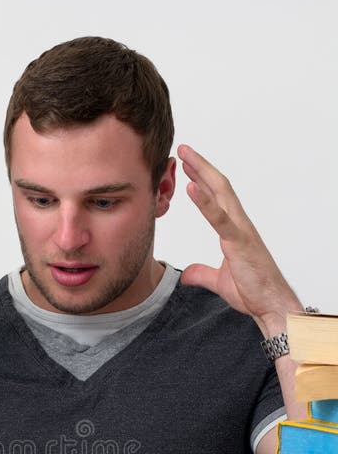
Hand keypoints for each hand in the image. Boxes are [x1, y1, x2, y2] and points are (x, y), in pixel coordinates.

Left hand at [178, 145, 300, 331]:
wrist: (271, 305)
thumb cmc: (253, 292)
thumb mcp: (218, 281)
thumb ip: (201, 274)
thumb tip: (185, 274)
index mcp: (235, 230)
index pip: (217, 197)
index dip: (202, 179)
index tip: (187, 164)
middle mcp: (239, 224)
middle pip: (219, 186)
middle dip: (201, 165)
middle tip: (183, 148)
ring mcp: (240, 230)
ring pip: (221, 193)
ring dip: (202, 172)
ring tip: (185, 156)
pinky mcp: (239, 242)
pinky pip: (219, 218)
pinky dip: (205, 202)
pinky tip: (191, 187)